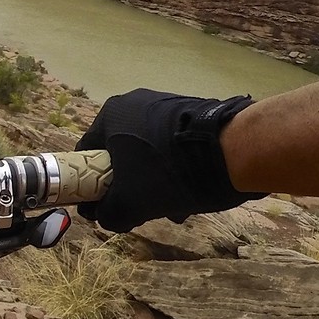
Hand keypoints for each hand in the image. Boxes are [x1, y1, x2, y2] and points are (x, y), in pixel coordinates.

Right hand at [77, 89, 260, 231]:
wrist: (233, 151)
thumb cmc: (168, 173)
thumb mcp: (129, 205)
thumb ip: (107, 214)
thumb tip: (103, 216)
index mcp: (111, 115)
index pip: (86, 154)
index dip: (90, 184)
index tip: (105, 206)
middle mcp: (136, 103)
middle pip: (120, 155)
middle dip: (130, 187)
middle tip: (142, 210)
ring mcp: (167, 105)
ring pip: (150, 154)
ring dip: (155, 182)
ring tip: (174, 207)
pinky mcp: (194, 112)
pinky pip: (173, 146)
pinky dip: (176, 169)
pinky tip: (192, 190)